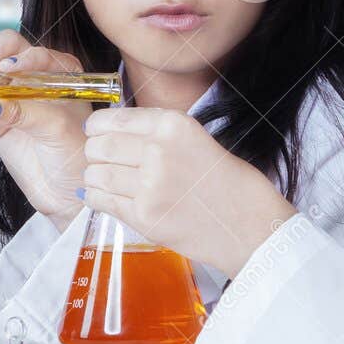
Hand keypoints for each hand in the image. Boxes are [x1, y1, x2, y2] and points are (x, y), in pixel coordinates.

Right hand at [0, 31, 90, 230]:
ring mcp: (13, 97)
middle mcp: (36, 79)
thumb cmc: (76, 156)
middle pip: (7, 53)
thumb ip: (25, 111)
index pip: (36, 53)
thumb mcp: (56, 129)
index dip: (20, 57)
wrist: (67, 193)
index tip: (9, 69)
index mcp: (61, 73)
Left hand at [81, 107, 296, 277]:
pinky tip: (103, 197)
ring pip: (96, 174)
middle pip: (100, 146)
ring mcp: (149, 185)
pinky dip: (97, 198)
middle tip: (98, 159)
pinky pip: (103, 201)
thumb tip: (113, 131)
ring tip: (104, 180)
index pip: (114, 119)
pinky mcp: (144, 216)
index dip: (97, 127)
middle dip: (94, 153)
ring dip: (95, 177)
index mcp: (173, 125)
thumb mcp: (196, 139)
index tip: (95, 132)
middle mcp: (158, 150)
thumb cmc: (229, 183)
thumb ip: (157, 134)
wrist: (250, 225)